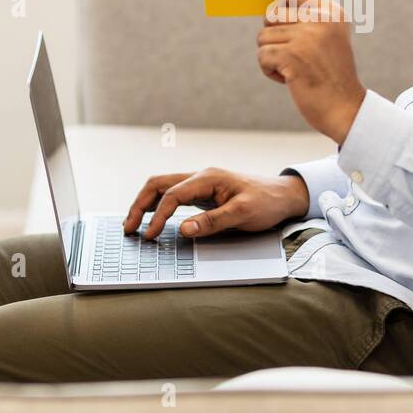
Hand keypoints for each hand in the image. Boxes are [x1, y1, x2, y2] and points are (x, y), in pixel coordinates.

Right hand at [123, 168, 310, 239]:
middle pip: (158, 184)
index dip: (157, 216)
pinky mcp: (203, 193)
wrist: (283, 196)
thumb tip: (182, 229)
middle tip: (129, 227)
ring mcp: (201, 183)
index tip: (149, 235)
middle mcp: (200, 177)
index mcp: (207, 178)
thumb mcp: (242, 214)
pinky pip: (173, 195)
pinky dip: (158, 205)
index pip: (172, 194)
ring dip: (146, 203)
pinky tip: (153, 219)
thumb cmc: (266, 203)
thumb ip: (212, 222)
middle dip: (140, 204)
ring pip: (163, 187)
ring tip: (134, 224)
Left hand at [257, 0, 366, 143]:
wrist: (345, 108)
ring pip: (263, 37)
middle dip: (274, 37)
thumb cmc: (331, 74)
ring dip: (273, 57)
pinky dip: (270, 71)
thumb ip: (304, 16)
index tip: (289, 32)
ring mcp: (306, 37)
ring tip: (296, 69)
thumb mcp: (328, 37)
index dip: (280, 12)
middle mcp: (320, 19)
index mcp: (331, 11)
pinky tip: (291, 80)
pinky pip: (262, 55)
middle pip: (271, 15)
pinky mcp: (291, 56)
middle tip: (293, 55)